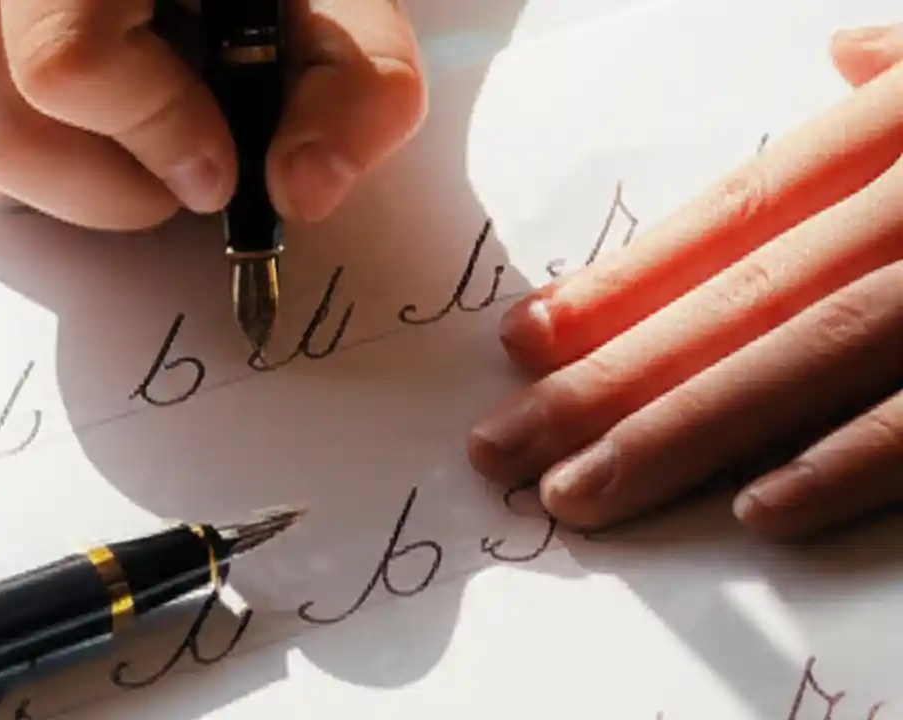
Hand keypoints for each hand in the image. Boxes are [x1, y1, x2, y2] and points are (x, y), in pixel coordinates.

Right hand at [0, 0, 425, 228]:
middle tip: (187, 171)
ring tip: (147, 125)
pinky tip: (92, 111)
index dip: (154, 135)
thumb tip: (304, 190)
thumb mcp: (327, 2)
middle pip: (8, 135)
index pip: (67, 66)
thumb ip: (352, 84)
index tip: (217, 165)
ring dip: (81, 181)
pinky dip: (40, 158)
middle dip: (116, 192)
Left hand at [469, 24, 902, 540]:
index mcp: (898, 135)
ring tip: (576, 495)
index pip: (731, 215)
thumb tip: (845, 56)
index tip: (520, 342)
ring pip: (803, 356)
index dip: (620, 284)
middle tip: (500, 449)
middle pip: (732, 298)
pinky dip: (848, 464)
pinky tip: (753, 512)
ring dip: (679, 433)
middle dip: (604, 382)